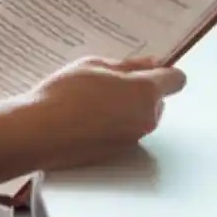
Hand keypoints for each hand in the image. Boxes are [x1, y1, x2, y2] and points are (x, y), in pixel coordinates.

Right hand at [30, 56, 186, 170]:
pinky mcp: (118, 153)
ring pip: (140, 117)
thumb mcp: (95, 65)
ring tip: (93, 101)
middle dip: (140, 91)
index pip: (176, 79)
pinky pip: (125, 132)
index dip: (164, 72)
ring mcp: (133, 138)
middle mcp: (146, 118)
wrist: (39, 132)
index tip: (148, 69)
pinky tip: (88, 119)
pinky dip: (113, 125)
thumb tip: (150, 63)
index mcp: (145, 91)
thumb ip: (128, 64)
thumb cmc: (64, 94)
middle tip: (108, 83)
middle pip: (157, 100)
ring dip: (126, 109)